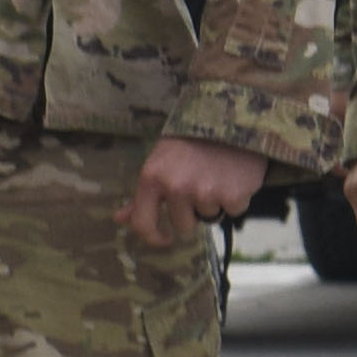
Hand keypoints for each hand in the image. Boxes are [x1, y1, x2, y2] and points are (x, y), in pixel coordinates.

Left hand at [122, 136, 263, 248]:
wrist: (232, 118)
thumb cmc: (191, 141)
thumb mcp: (160, 162)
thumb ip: (142, 196)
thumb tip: (120, 219)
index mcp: (152, 178)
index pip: (143, 224)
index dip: (154, 237)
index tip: (166, 238)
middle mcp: (176, 187)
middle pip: (183, 225)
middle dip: (193, 212)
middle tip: (201, 184)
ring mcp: (205, 192)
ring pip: (209, 217)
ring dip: (214, 202)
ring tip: (218, 175)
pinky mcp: (232, 195)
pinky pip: (234, 210)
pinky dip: (236, 198)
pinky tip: (234, 176)